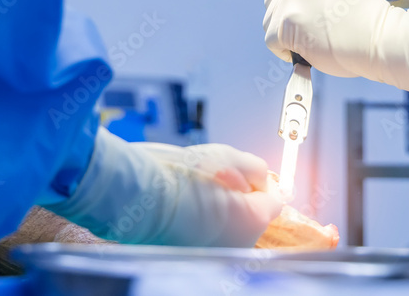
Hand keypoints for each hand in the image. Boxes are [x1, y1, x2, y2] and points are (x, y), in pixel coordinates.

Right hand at [46, 129, 282, 246]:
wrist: (133, 193)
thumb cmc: (176, 174)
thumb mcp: (226, 155)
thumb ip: (255, 167)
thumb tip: (261, 177)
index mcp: (253, 220)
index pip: (274, 198)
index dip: (261, 180)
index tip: (247, 172)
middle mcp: (238, 243)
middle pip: (251, 214)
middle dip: (239, 195)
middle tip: (215, 177)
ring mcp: (215, 252)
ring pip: (229, 225)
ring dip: (220, 208)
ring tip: (194, 190)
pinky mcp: (193, 254)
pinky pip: (208, 234)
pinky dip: (201, 221)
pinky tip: (183, 206)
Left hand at [263, 0, 408, 116]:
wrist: (383, 38)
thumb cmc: (369, 17)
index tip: (304, 7)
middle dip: (287, 16)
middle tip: (315, 29)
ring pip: (270, 19)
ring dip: (286, 34)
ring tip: (317, 38)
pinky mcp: (286, 20)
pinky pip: (271, 40)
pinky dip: (286, 51)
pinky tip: (309, 50)